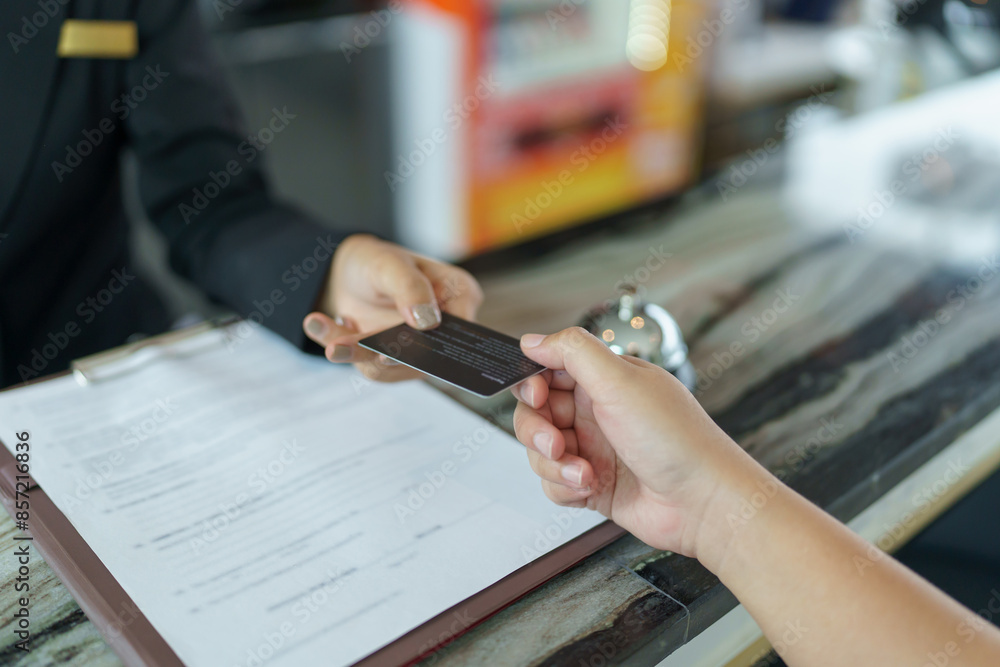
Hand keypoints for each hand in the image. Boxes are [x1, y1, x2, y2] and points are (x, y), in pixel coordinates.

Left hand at [301, 234, 482, 381]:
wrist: (350, 275)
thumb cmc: (378, 261)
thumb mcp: (391, 264)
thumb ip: (411, 288)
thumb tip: (427, 322)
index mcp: (459, 296)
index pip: (458, 333)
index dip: (430, 349)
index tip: (388, 353)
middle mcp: (444, 330)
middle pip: (421, 357)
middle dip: (376, 353)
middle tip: (337, 347)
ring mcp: (419, 350)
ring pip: (389, 367)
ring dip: (351, 350)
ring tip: (317, 324)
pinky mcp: (393, 362)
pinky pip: (369, 367)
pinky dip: (342, 348)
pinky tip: (320, 324)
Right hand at [512, 327, 765, 557]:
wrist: (703, 503)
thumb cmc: (678, 441)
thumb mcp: (621, 381)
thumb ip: (573, 352)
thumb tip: (533, 339)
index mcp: (604, 379)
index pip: (548, 370)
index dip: (533, 383)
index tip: (537, 396)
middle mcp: (596, 411)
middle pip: (535, 412)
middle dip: (537, 430)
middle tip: (557, 442)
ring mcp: (593, 448)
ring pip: (539, 451)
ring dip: (554, 464)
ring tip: (584, 471)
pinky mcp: (591, 484)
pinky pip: (553, 483)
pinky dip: (565, 487)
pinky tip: (590, 487)